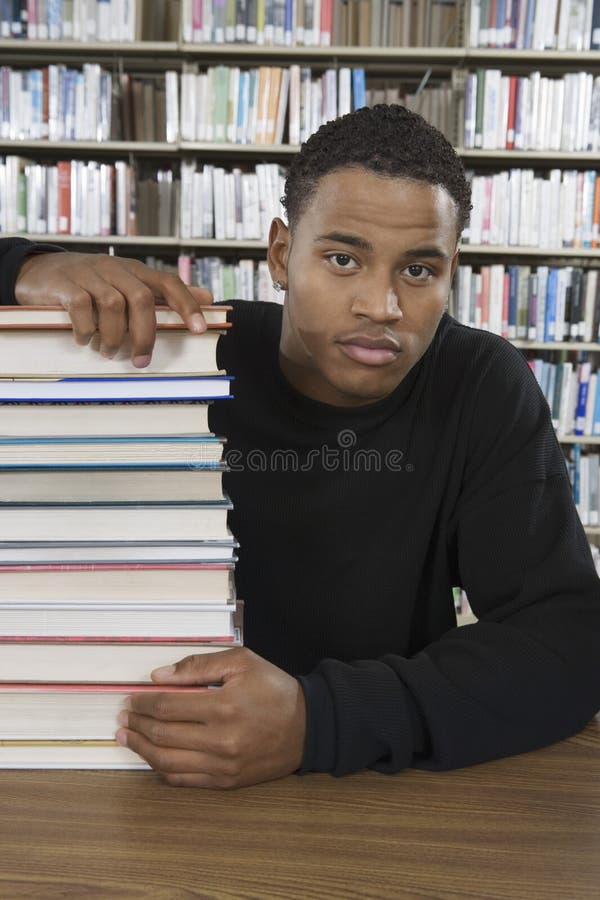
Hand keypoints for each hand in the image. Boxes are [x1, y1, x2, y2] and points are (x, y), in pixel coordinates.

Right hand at [15, 251, 212, 366]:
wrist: (38, 270)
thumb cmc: (92, 282)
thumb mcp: (128, 283)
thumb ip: (164, 293)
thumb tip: (207, 297)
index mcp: (135, 271)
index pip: (168, 283)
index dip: (186, 305)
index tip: (199, 330)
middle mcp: (115, 268)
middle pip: (141, 299)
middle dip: (144, 334)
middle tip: (140, 360)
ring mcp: (89, 274)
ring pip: (113, 305)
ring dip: (113, 336)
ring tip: (107, 352)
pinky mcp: (65, 284)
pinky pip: (82, 307)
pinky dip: (86, 329)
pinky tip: (84, 340)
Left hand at [115, 648, 306, 788]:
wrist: (308, 727)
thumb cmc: (274, 689)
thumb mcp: (242, 662)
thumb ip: (199, 665)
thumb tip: (159, 677)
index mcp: (223, 706)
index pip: (167, 706)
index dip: (143, 702)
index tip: (131, 698)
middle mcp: (220, 740)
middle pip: (162, 735)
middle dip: (136, 724)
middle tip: (122, 716)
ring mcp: (222, 765)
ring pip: (166, 762)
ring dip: (140, 749)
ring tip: (126, 737)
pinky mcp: (225, 782)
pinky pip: (183, 779)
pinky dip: (161, 769)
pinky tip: (151, 757)